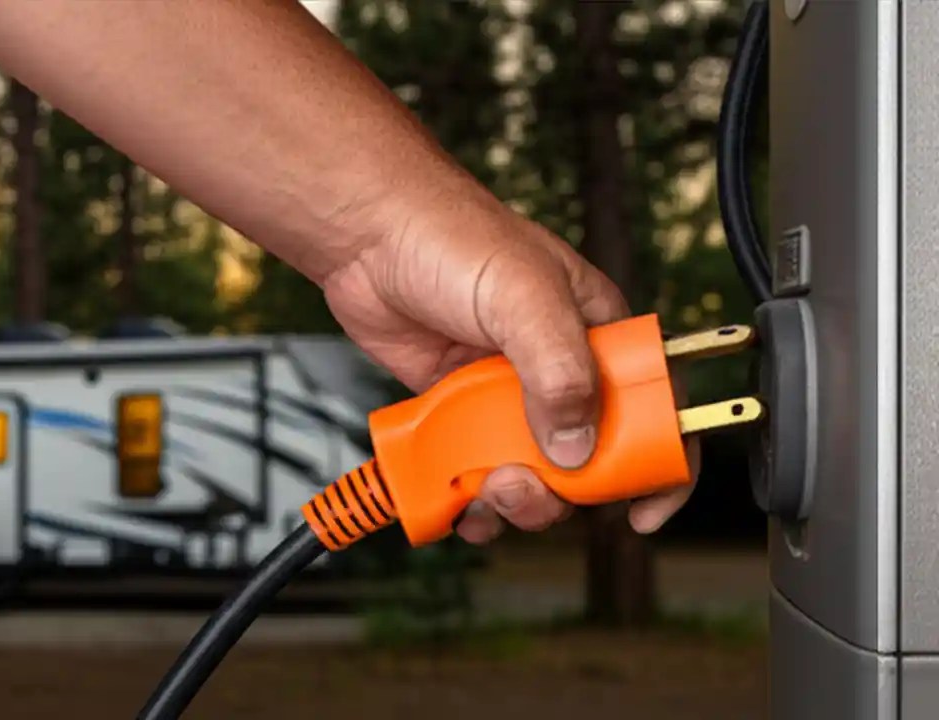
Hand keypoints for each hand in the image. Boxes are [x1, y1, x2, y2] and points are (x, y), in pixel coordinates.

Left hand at [320, 189, 698, 541]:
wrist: (366, 235)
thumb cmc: (450, 235)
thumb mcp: (522, 296)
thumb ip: (559, 371)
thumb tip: (577, 446)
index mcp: (596, 334)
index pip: (654, 405)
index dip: (661, 462)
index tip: (643, 511)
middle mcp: (556, 368)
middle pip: (588, 457)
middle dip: (564, 491)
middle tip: (524, 487)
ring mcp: (505, 392)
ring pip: (531, 473)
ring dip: (513, 499)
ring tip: (484, 490)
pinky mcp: (457, 408)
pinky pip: (475, 469)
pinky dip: (469, 498)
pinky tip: (457, 500)